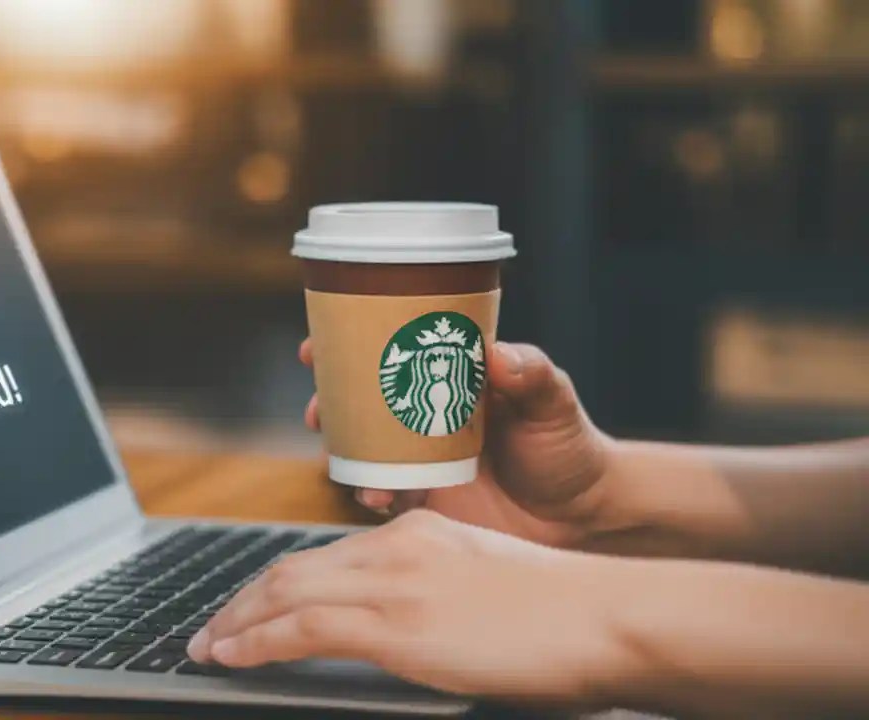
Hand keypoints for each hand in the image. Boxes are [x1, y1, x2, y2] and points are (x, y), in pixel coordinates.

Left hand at [187, 510, 627, 703]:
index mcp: (419, 534)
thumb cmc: (568, 617)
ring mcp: (394, 582)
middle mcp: (397, 546)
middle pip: (291, 568)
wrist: (608, 617)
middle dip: (241, 601)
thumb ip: (438, 601)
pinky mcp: (396, 622)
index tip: (248, 607)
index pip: (323, 557)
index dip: (275, 585)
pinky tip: (231, 657)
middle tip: (210, 629)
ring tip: (206, 647)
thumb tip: (408, 634)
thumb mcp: (488, 591)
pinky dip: (256, 641)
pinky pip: (301, 627)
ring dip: (235, 622)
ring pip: (284, 592)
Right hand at [300, 338, 614, 546]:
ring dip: (341, 451)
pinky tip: (373, 497)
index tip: (315, 346)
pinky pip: (381, 495)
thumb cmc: (570, 448)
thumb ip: (532, 375)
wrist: (583, 519)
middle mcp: (426, 417)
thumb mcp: (554, 404)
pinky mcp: (423, 503)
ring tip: (339, 461)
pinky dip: (369, 493)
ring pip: (362, 449)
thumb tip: (497, 354)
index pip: (390, 352)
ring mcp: (420, 461)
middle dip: (327, 402)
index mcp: (449, 379)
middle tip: (315, 410)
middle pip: (361, 401)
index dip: (347, 346)